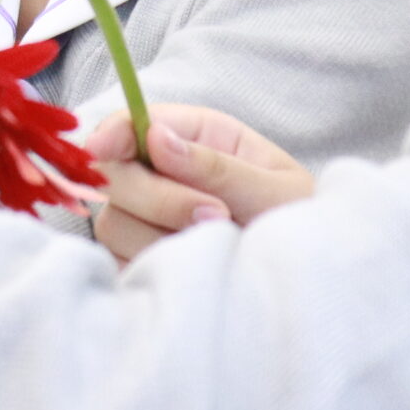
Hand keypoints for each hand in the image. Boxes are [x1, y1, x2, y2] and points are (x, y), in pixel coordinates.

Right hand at [82, 105, 313, 263]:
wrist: (308, 287)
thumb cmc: (300, 227)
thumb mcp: (274, 190)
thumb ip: (217, 166)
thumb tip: (156, 137)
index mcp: (197, 138)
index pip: (132, 123)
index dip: (111, 134)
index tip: (101, 149)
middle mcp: (163, 174)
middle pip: (114, 175)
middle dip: (159, 198)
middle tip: (217, 216)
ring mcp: (147, 221)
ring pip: (113, 224)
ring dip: (164, 238)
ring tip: (219, 246)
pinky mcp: (141, 262)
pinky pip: (121, 263)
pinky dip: (157, 267)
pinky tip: (196, 270)